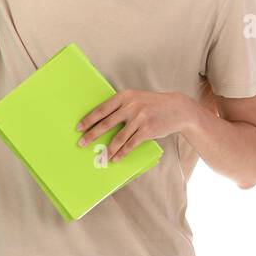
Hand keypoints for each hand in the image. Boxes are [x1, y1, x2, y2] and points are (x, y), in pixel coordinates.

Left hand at [76, 90, 196, 162]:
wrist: (177, 108)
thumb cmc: (152, 104)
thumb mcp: (136, 99)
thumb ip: (121, 107)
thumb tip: (101, 121)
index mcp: (125, 96)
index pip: (102, 109)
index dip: (88, 119)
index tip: (78, 128)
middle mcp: (131, 106)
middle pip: (106, 123)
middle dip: (91, 135)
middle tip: (81, 143)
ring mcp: (140, 118)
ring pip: (118, 137)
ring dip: (108, 149)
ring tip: (101, 156)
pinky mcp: (148, 130)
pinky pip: (130, 144)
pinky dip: (121, 153)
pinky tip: (115, 158)